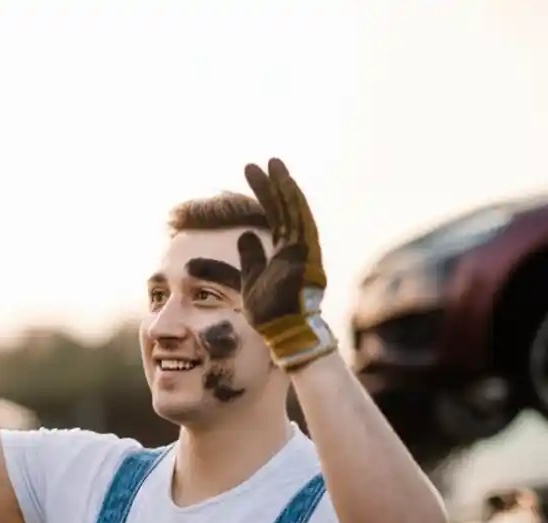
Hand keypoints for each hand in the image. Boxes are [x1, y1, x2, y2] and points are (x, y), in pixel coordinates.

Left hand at [237, 158, 336, 370]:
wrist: (284, 333)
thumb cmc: (270, 314)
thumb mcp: (251, 280)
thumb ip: (250, 258)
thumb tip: (243, 235)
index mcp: (284, 253)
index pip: (274, 218)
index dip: (265, 196)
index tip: (253, 174)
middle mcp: (296, 248)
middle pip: (283, 210)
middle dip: (272, 186)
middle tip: (260, 163)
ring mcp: (303, 251)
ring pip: (293, 211)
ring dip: (283, 187)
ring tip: (271, 164)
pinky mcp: (306, 255)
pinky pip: (301, 224)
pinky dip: (294, 203)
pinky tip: (285, 185)